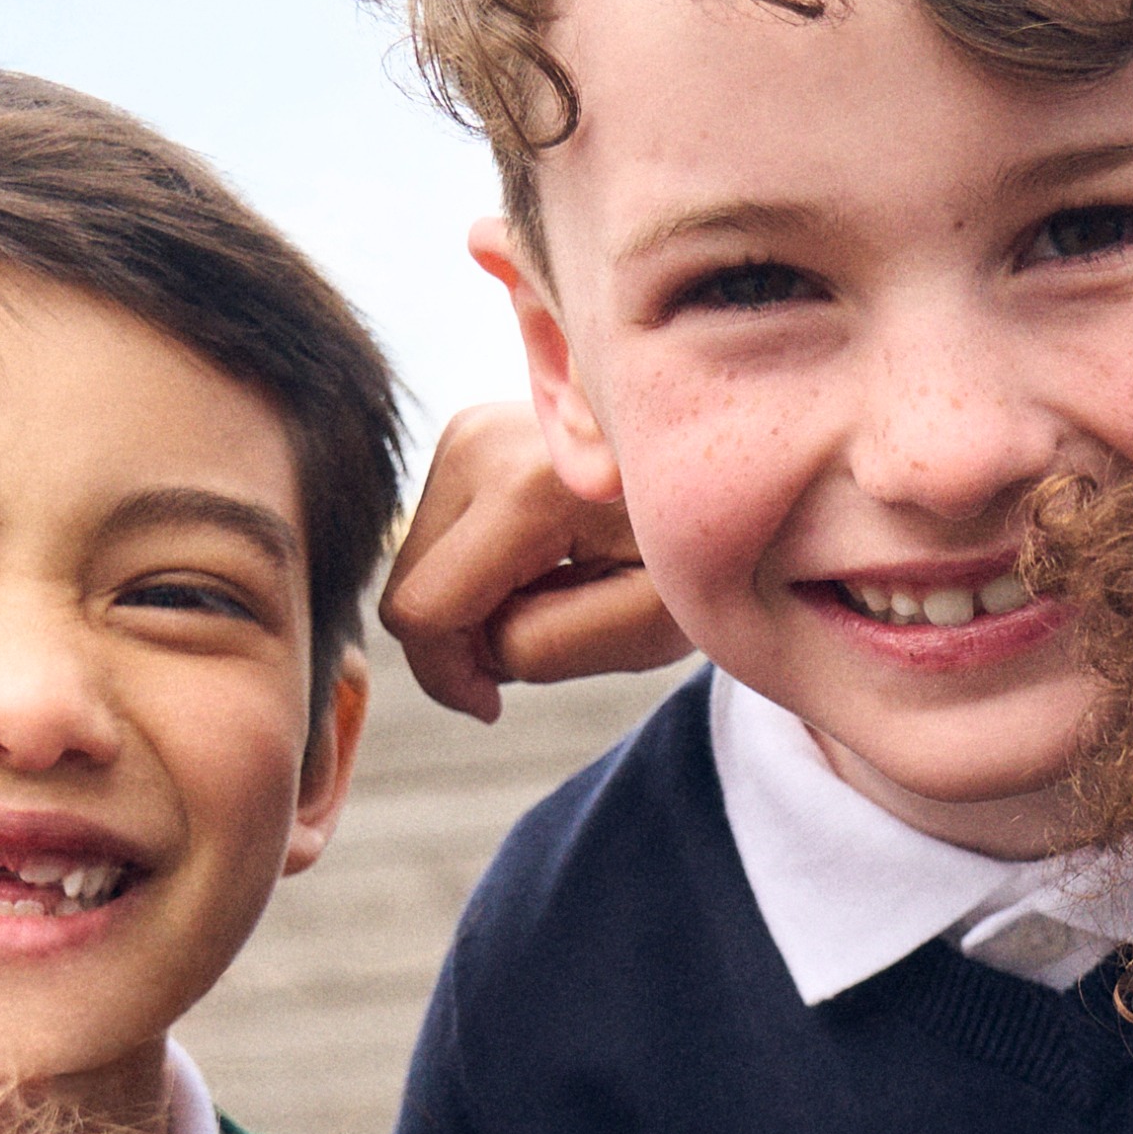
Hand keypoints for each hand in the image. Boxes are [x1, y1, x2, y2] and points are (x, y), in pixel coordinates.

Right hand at [378, 399, 679, 723]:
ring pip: (414, 565)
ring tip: (556, 593)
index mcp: (528, 487)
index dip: (447, 679)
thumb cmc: (698, 553)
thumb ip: (552, 647)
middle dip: (461, 641)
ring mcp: (468, 430)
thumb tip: (479, 647)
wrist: (724, 468)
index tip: (493, 703)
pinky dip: (475, 571)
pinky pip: (434, 535)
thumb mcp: (648, 624)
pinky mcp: (466, 434)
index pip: (423, 610)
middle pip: (408, 588)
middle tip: (543, 642)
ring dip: (471, 605)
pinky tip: (542, 563)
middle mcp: (479, 442)